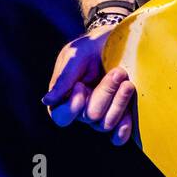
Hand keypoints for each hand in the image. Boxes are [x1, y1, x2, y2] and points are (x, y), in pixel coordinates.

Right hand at [42, 26, 135, 145]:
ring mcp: (102, 115)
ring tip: (127, 83)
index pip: (61, 117)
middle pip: (90, 116)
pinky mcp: (120, 117)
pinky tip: (129, 117)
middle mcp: (82, 110)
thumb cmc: (91, 47)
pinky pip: (118, 137)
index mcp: (66, 98)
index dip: (71, 107)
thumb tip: (48, 101)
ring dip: (119, 102)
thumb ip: (63, 77)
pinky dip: (123, 130)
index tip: (81, 86)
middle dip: (104, 93)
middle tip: (117, 72)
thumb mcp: (75, 55)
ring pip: (106, 124)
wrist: (119, 39)